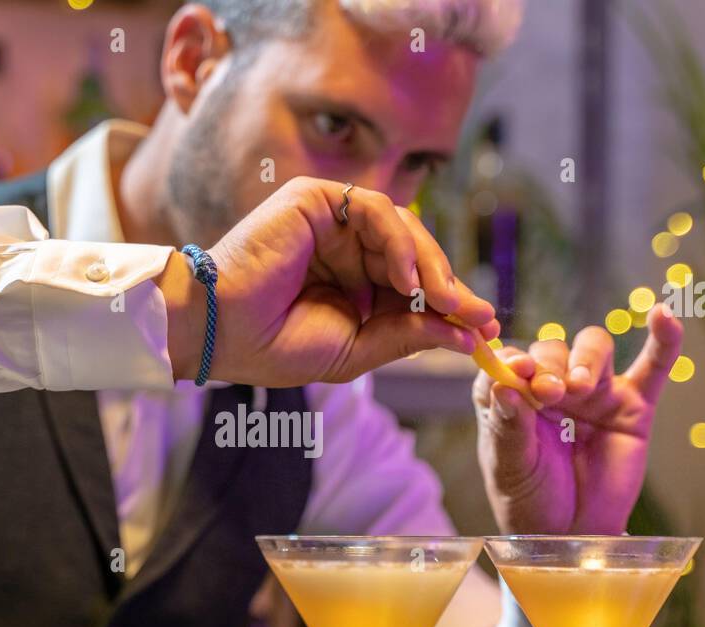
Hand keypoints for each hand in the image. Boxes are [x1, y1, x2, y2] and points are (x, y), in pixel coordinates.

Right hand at [160, 176, 498, 385]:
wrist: (221, 333)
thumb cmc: (275, 346)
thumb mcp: (357, 348)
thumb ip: (409, 335)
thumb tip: (469, 335)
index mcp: (350, 281)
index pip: (412, 284)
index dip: (449, 303)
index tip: (483, 329)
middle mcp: (343, 246)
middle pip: (415, 254)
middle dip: (449, 285)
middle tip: (477, 316)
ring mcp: (330, 219)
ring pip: (404, 229)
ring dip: (431, 266)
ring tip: (443, 300)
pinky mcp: (316, 199)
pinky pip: (377, 209)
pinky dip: (399, 241)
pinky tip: (407, 277)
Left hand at [475, 304, 683, 533]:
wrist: (572, 535)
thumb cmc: (530, 500)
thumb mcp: (510, 467)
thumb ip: (508, 426)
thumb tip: (505, 385)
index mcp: (512, 395)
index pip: (509, 361)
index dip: (513, 361)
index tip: (519, 373)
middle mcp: (551, 386)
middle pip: (552, 349)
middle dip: (551, 365)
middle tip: (550, 393)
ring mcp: (593, 393)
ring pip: (593, 349)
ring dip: (585, 359)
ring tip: (579, 387)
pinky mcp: (632, 406)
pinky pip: (653, 368)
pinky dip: (663, 340)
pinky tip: (664, 315)